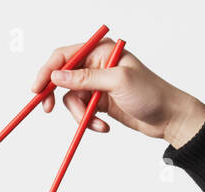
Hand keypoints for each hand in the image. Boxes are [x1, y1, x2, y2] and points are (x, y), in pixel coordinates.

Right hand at [31, 38, 204, 146]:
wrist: (167, 117)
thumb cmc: (151, 93)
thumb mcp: (117, 82)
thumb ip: (85, 79)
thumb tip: (57, 77)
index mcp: (101, 50)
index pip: (65, 56)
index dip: (47, 71)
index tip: (37, 89)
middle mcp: (96, 64)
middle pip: (62, 78)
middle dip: (56, 96)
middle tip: (46, 109)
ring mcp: (96, 84)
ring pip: (70, 99)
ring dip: (79, 115)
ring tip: (97, 124)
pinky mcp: (98, 102)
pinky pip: (80, 112)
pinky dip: (88, 122)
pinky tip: (104, 127)